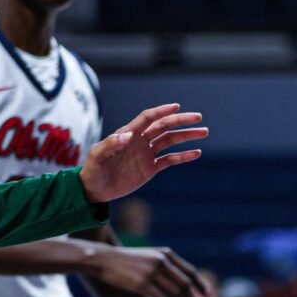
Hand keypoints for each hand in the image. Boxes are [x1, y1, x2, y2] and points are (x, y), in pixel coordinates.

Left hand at [79, 104, 207, 202]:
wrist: (94, 190)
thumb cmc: (92, 170)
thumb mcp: (97, 156)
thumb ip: (110, 144)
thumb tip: (128, 135)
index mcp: (128, 134)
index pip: (148, 118)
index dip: (161, 111)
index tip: (176, 107)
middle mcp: (140, 141)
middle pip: (163, 126)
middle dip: (181, 121)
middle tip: (198, 118)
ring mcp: (146, 154)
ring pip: (170, 141)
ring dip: (186, 135)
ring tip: (203, 132)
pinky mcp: (150, 168)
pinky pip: (170, 160)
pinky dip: (183, 156)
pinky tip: (196, 153)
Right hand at [86, 245, 209, 296]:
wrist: (103, 259)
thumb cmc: (127, 261)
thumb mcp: (150, 257)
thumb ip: (166, 266)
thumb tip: (184, 284)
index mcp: (167, 254)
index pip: (190, 272)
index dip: (201, 285)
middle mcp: (162, 262)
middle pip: (185, 285)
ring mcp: (152, 272)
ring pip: (176, 294)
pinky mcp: (142, 284)